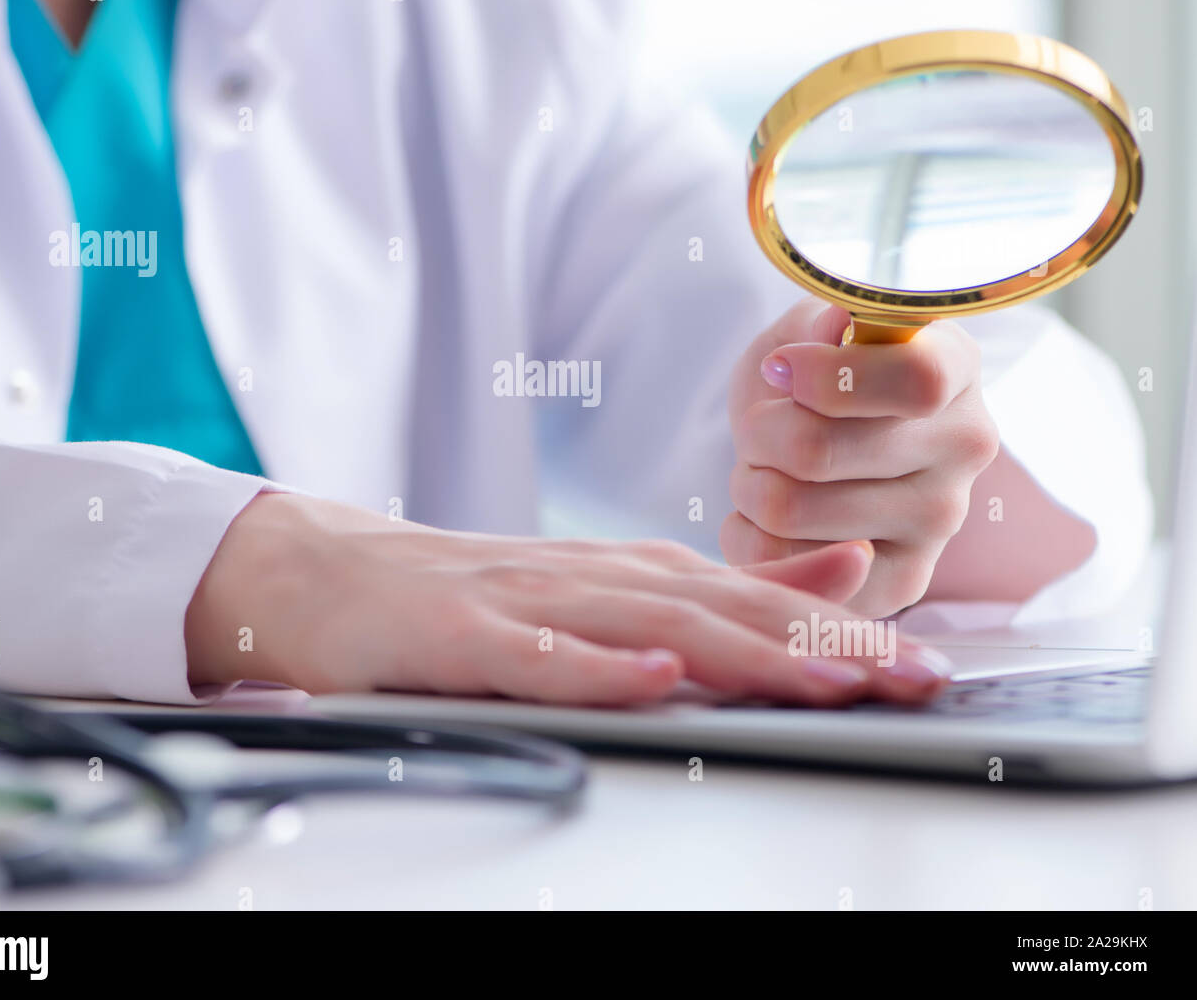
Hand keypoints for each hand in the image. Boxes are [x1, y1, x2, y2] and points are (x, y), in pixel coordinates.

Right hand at [186, 492, 950, 705]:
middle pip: (722, 607)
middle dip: (826, 644)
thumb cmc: (468, 593)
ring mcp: (526, 600)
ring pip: (647, 625)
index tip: (925, 667)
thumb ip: (717, 587)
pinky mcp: (458, 634)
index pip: (754, 598)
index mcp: (629, 571)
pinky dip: (597, 666)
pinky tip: (653, 679)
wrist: (326, 571)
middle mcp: (591, 575)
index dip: (843, 631)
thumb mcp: (605, 585)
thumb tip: (835, 573)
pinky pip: (534, 655)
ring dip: (742, 651)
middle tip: (911, 677)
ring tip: (824, 680)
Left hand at [722, 298, 1000, 616]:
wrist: (805, 449)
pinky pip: (786, 565)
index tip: (779, 371)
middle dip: (757, 434)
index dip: (826, 379)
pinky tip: (766, 519)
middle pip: (818, 449)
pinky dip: (747, 536)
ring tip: (764, 472)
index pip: (916, 380)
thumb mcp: (804, 331)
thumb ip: (816, 326)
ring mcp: (940, 520)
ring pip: (789, 508)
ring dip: (748, 485)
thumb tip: (835, 325)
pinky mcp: (903, 581)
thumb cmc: (809, 379)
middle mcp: (965, 446)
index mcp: (954, 365)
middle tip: (758, 429)